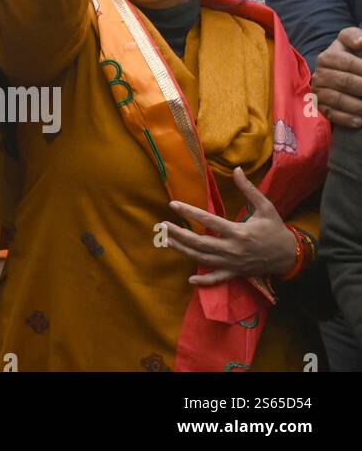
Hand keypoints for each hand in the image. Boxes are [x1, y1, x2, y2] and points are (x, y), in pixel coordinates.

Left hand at [162, 167, 296, 282]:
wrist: (290, 256)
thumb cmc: (275, 229)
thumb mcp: (266, 207)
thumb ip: (249, 189)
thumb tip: (237, 169)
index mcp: (239, 232)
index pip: (209, 221)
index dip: (190, 212)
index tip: (173, 204)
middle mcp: (233, 249)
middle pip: (200, 243)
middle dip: (179, 234)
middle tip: (161, 225)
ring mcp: (233, 263)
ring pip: (203, 259)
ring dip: (183, 251)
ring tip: (166, 241)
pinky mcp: (236, 273)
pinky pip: (218, 279)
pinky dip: (205, 282)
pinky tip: (190, 280)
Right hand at [312, 28, 361, 127]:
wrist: (341, 70)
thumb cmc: (350, 54)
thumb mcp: (351, 40)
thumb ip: (354, 36)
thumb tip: (360, 43)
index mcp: (327, 57)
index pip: (345, 62)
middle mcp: (319, 74)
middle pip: (342, 81)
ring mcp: (318, 91)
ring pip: (335, 98)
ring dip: (356, 105)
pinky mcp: (320, 106)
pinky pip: (330, 114)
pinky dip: (346, 118)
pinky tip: (360, 120)